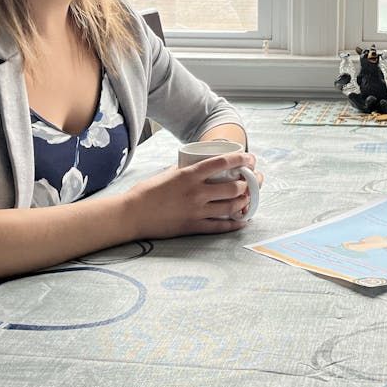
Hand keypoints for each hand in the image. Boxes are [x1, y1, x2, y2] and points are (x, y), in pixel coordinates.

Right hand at [123, 152, 259, 237]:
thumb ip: (187, 169)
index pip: (223, 163)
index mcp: (190, 175)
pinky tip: (242, 220)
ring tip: (249, 198)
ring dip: (245, 202)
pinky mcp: (193, 227)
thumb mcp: (168, 173)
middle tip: (255, 180)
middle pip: (234, 187)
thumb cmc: (147, 191)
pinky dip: (234, 224)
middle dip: (250, 183)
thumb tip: (202, 165)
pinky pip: (220, 227)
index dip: (242, 160)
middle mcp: (196, 192)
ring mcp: (196, 211)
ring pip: (231, 207)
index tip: (251, 159)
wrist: (131, 214)